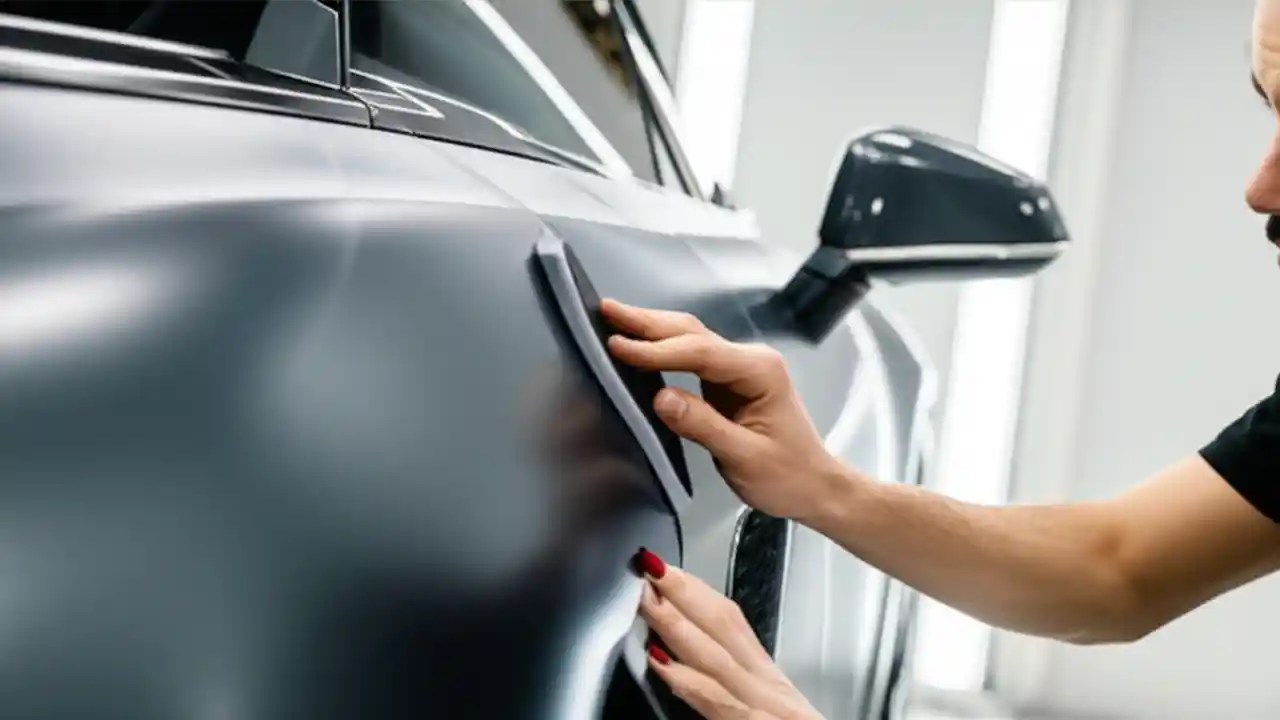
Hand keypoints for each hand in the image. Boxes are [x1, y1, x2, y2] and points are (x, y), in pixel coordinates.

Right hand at [602, 299, 848, 521]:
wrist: (815, 486)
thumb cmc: (787, 476)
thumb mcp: (745, 457)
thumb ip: (703, 426)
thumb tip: (660, 397)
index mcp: (759, 371)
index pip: (700, 352)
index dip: (656, 349)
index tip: (617, 347)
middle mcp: (750, 360)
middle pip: (692, 332)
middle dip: (647, 322)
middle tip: (604, 309)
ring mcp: (738, 368)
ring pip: (690, 339)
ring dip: (651, 330)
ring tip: (612, 319)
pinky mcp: (727, 381)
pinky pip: (690, 357)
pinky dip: (661, 349)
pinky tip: (638, 345)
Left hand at [634, 549, 821, 718]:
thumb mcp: (762, 711)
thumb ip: (727, 689)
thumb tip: (676, 664)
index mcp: (766, 683)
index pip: (730, 623)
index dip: (697, 591)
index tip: (665, 568)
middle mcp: (770, 690)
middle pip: (726, 628)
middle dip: (685, 594)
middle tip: (647, 566)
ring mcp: (768, 710)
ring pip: (720, 659)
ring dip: (680, 626)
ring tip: (648, 602)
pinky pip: (722, 706)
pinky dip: (694, 684)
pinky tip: (666, 667)